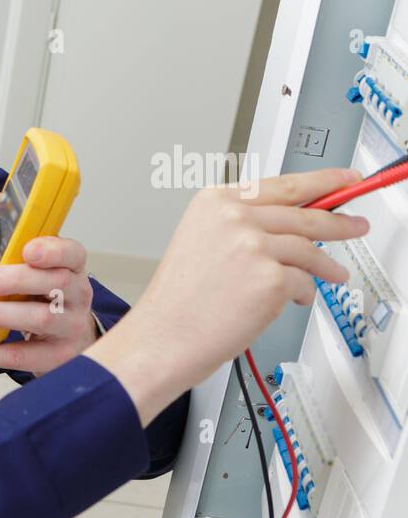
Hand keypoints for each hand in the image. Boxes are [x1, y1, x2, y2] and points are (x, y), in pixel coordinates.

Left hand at [0, 190, 96, 376]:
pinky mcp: (55, 358)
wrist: (66, 340)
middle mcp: (76, 296)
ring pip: (42, 319)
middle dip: (21, 280)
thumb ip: (9, 232)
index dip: (53, 250)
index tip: (28, 249)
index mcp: (71, 268)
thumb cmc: (42, 294)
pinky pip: (24, 357)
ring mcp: (68, 328)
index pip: (73, 253)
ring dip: (4, 315)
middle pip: (57, 285)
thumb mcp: (30, 263)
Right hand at [83, 168, 369, 425]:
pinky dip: (300, 294)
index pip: (283, 184)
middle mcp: (235, 218)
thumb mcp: (201, 243)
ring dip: (326, 266)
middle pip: (305, 214)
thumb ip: (244, 225)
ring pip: (309, 250)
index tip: (344, 180)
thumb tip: (294, 222)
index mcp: (215, 202)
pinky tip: (289, 300)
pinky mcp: (271, 279)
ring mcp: (254, 247)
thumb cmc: (177, 300)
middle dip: (338, 222)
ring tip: (332, 274)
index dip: (323, 181)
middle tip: (354, 225)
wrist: (162, 337)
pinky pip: (303, 283)